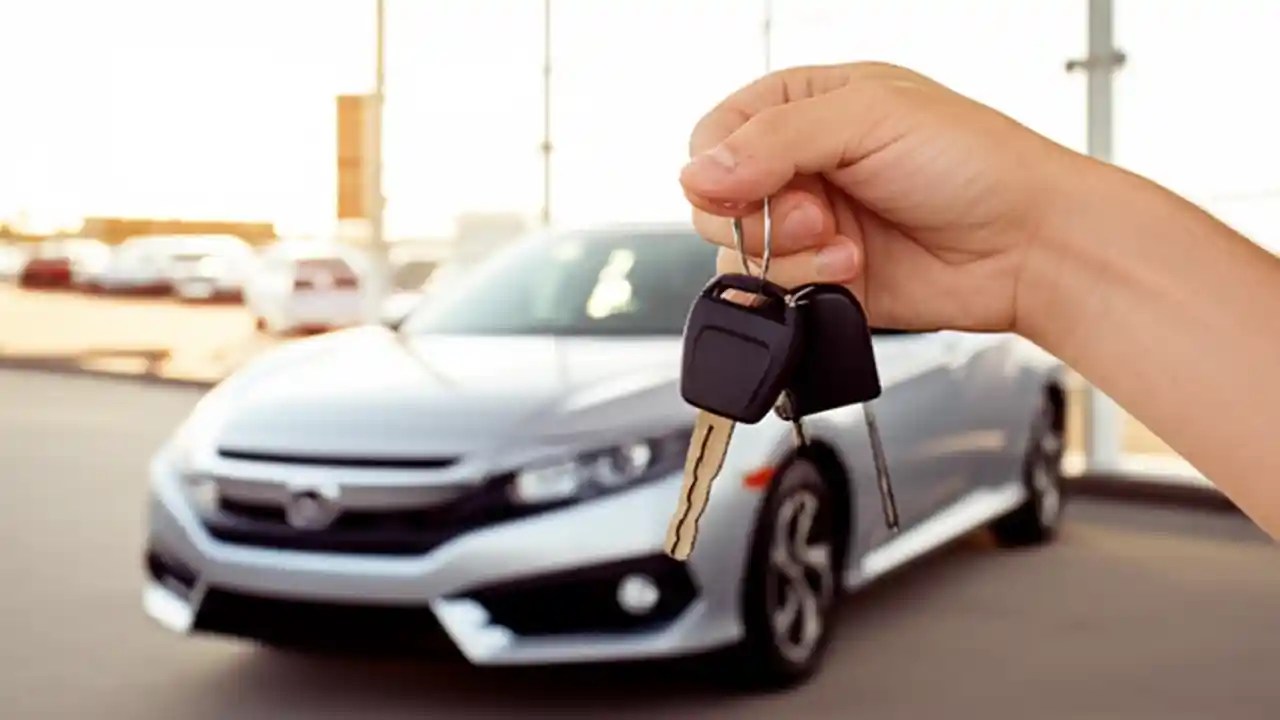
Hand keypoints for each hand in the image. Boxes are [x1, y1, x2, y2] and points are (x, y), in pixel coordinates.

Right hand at [680, 61, 1090, 333]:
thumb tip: (700, 173)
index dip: (720, 166)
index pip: (716, 134)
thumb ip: (775, 141)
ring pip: (738, 255)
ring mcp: (808, 227)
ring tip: (844, 247)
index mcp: (805, 104)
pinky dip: (805, 288)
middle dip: (759, 217)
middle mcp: (800, 165)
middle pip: (715, 201)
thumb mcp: (868, 120)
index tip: (752, 186)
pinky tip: (850, 272)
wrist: (1029, 245)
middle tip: (814, 215)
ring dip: (788, 257)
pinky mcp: (820, 280)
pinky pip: (773, 295)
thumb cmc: (976, 163)